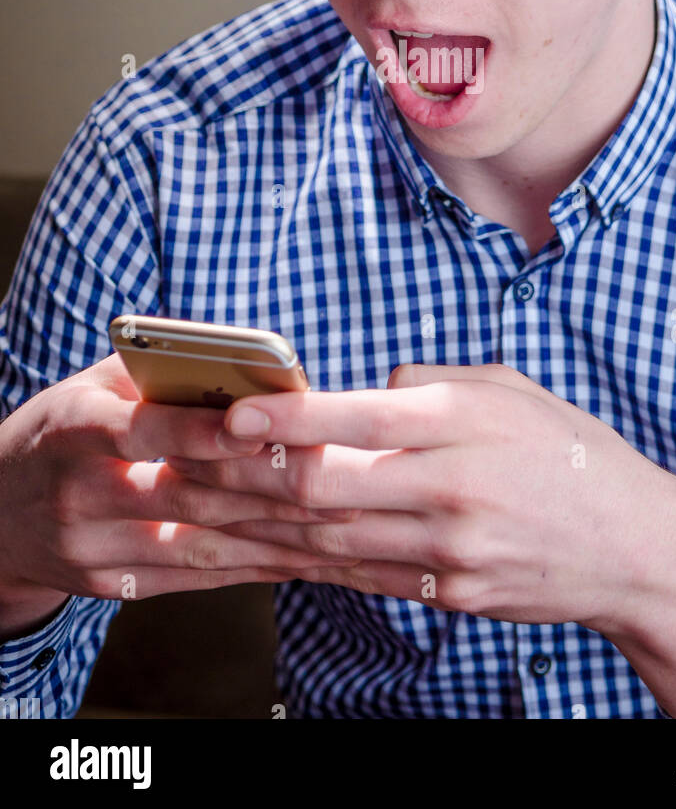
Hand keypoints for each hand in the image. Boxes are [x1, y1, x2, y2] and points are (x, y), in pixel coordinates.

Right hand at [0, 352, 363, 634]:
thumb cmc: (65, 427)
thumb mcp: (94, 384)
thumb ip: (161, 371)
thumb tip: (248, 362)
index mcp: (79, 428)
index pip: (147, 431)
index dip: (203, 433)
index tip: (261, 426)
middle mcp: (83, 492)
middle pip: (187, 496)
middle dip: (267, 488)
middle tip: (335, 479)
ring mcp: (94, 548)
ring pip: (200, 544)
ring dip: (275, 536)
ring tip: (337, 521)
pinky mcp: (112, 585)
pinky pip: (193, 578)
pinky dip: (251, 567)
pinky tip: (300, 555)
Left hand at [166, 363, 675, 631]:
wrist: (636, 548)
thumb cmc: (570, 451)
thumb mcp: (509, 387)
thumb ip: (432, 382)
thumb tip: (366, 389)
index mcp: (464, 420)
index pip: (359, 417)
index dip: (288, 417)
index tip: (232, 412)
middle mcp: (451, 485)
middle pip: (327, 487)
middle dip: (246, 478)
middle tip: (185, 465)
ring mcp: (449, 549)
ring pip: (330, 539)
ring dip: (259, 526)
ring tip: (200, 511)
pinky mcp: (450, 593)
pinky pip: (362, 576)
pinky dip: (308, 561)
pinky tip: (265, 550)